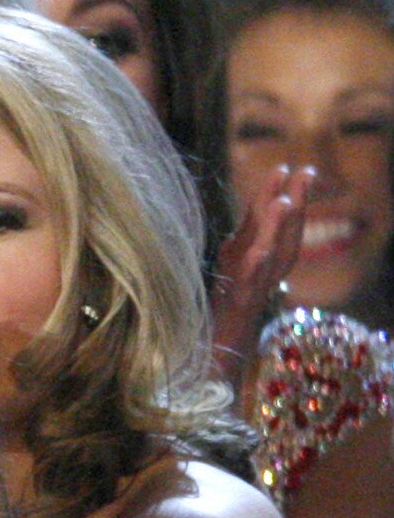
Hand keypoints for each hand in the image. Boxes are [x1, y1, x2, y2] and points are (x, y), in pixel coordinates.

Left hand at [214, 163, 312, 385]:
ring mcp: (252, 287)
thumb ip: (245, 242)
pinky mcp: (239, 305)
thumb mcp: (231, 267)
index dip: (283, 197)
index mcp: (260, 259)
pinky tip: (259, 252)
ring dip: (277, 229)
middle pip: (283, 234)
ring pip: (269, 255)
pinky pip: (248, 286)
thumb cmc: (223, 306)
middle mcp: (263, 271)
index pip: (274, 224)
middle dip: (294, 204)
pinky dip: (255, 267)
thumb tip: (256, 212)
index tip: (289, 169)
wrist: (215, 348)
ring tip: (284, 201)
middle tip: (302, 174)